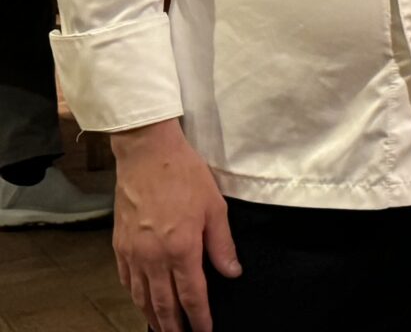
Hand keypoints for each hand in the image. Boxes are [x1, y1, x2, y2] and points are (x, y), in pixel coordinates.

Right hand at [110, 120, 239, 331]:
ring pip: (141, 296)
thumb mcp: (215, 208)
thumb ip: (222, 245)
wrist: (147, 155)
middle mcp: (154, 258)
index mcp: (181, 249)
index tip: (204, 331)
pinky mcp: (118, 245)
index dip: (198, 318)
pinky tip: (141, 301)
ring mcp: (133, 253)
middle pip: (163, 303)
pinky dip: (134, 296)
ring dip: (152, 316)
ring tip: (162, 328)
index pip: (191, 295)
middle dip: (173, 326)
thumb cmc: (186, 176)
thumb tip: (232, 272)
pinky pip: (125, 280)